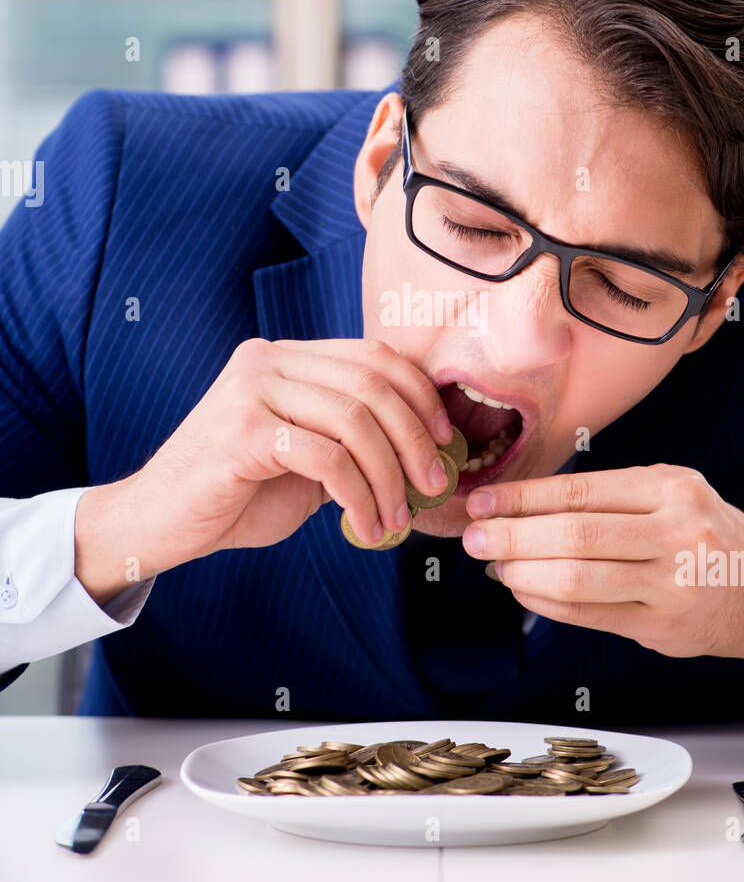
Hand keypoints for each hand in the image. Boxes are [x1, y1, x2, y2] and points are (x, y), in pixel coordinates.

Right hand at [74, 336, 451, 600]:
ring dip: (390, 476)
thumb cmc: (235, 494)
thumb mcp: (305, 457)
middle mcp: (268, 361)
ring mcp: (252, 390)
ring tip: (398, 518)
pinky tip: (366, 526)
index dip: (419, 395)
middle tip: (433, 485)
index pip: (374, 355)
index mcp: (286, 357)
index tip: (445, 440)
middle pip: (372, 384)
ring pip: (355, 420)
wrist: (160, 522)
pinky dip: (360, 497)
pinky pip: (327, 457)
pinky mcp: (243, 431)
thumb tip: (424, 451)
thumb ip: (350, 441)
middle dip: (415, 439)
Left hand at [462, 464, 743, 679]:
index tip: (483, 501)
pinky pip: (588, 614)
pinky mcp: (661, 628)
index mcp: (672, 490)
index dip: (522, 498)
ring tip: (495, 563)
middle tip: (475, 536)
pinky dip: (545, 602)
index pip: (580, 491)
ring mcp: (671, 585)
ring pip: (579, 579)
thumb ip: (607, 497)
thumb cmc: (704, 533)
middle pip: (575, 535)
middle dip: (513, 536)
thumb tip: (519, 506)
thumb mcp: (671, 493)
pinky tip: (523, 589)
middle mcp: (676, 534)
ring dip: (523, 572)